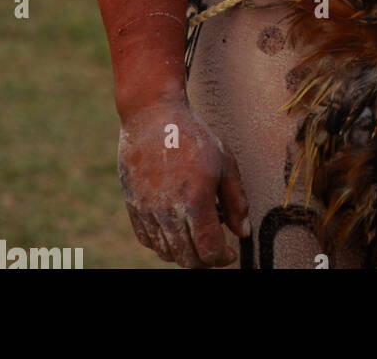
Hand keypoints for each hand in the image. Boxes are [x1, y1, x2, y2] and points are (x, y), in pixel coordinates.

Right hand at [117, 95, 249, 267]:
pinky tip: (176, 231)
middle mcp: (168, 211)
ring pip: (167, 252)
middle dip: (205, 260)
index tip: (230, 254)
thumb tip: (243, 233)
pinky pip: (148, 240)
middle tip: (216, 251)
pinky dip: (163, 244)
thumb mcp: (226, 163)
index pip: (208, 250)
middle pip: (187, 258)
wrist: (153, 116)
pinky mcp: (133, 207)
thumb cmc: (194, 136)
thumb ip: (237, 202)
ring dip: (184, 253)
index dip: (222, 258)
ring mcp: (147, 211)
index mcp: (195, 201)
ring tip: (197, 239)